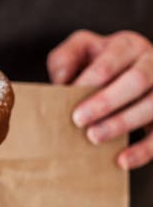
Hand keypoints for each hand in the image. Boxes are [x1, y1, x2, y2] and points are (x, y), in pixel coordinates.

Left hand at [47, 30, 152, 169]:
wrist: (130, 76)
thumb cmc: (101, 64)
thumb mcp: (82, 51)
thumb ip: (66, 57)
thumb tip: (62, 80)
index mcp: (128, 46)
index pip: (113, 58)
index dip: (92, 78)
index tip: (69, 95)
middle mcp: (151, 63)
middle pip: (137, 79)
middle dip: (107, 100)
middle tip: (79, 119)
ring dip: (123, 123)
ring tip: (94, 137)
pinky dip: (143, 150)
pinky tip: (121, 160)